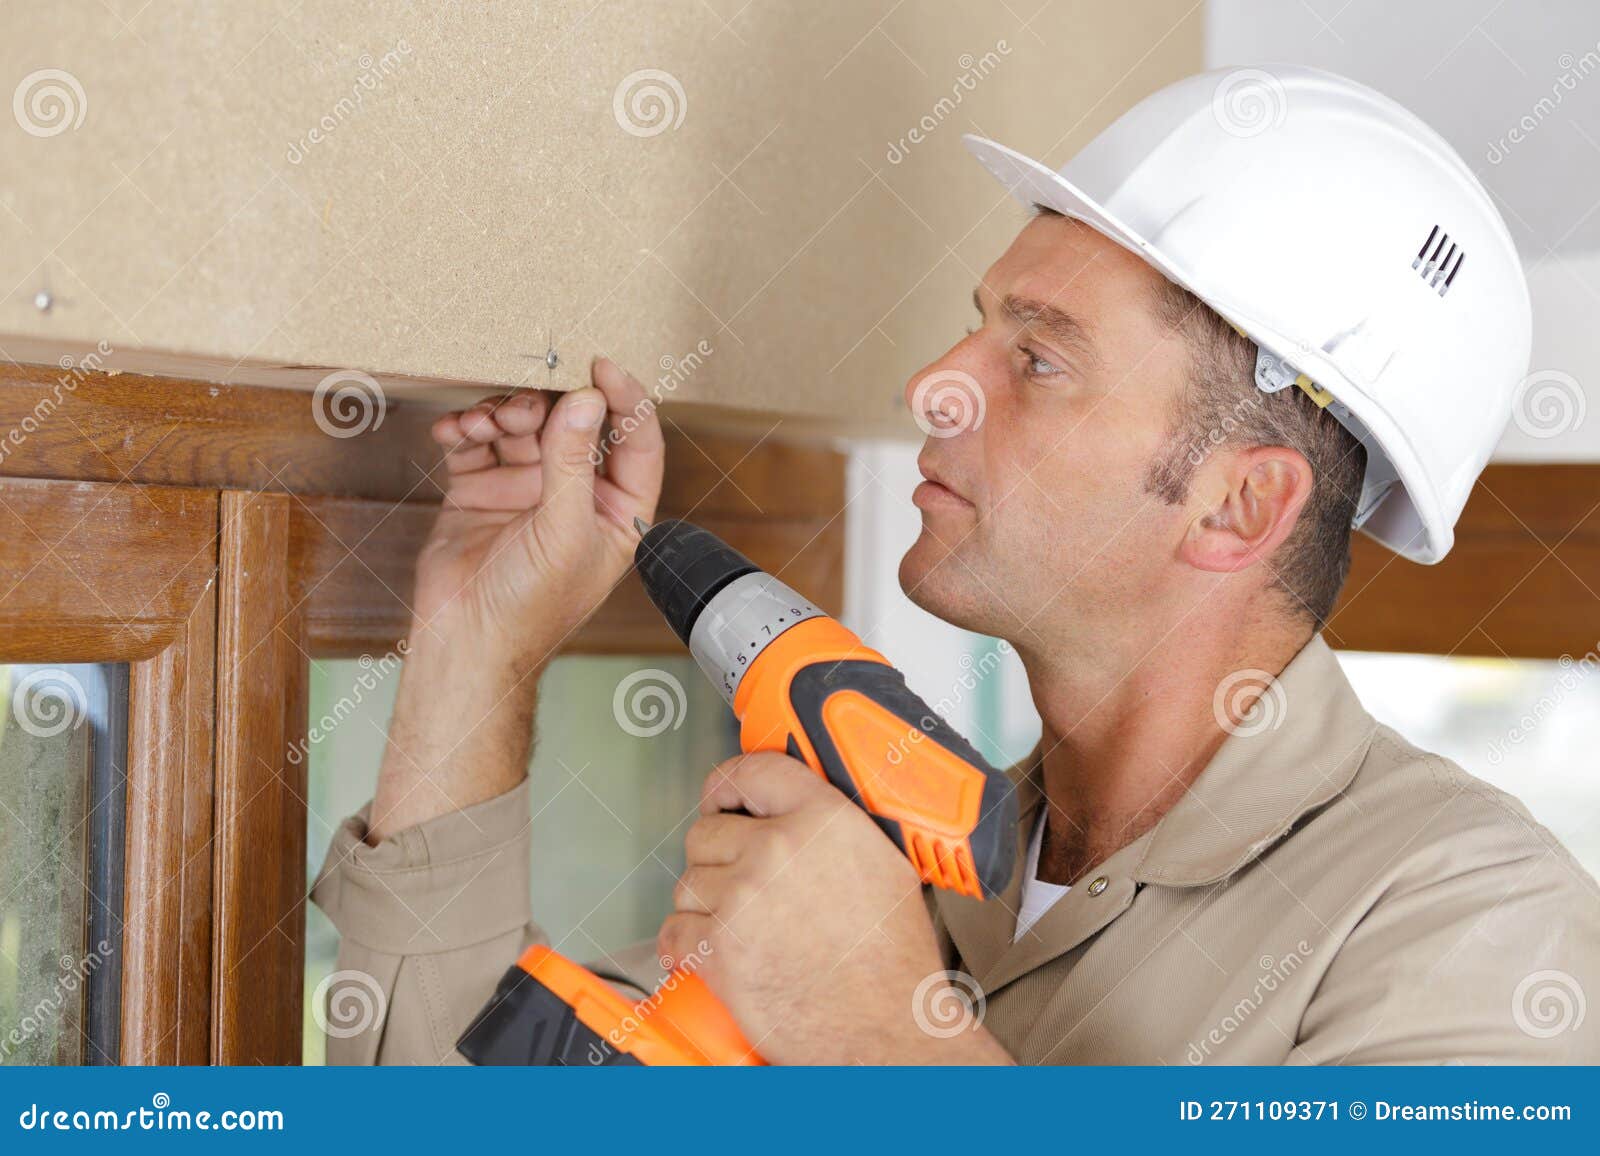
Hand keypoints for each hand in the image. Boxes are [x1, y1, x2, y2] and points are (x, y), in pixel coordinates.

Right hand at [413, 356, 663, 662]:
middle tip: (523, 406)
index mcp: (616, 510)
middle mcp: (575, 494)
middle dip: (548, 404)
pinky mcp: (481, 489)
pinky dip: (465, 429)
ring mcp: (526, 489)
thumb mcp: (563, 531)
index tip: (601, 365)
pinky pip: (477, 442)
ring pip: (522, 424)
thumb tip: (586, 400)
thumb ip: (573, 461)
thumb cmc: (529, 606)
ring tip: (484, 423)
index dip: (625, 399)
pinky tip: (454, 432)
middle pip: (573, 422)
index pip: (636, 441)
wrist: (464, 641)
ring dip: (502, 413)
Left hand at [656, 752, 1012, 1064]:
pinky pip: (673, 931)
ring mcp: (743, 898)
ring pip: (687, 883)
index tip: (719, 797)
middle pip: (706, 831)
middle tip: (736, 883)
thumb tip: (802, 814)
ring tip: (737, 927)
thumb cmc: (891, 963)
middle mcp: (778, 849)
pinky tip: (707, 951)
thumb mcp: (884, 866)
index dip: (727, 784)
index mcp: (823, 820)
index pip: (752, 771)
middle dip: (716, 858)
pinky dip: (683, 945)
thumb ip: (835, 828)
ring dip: (703, 905)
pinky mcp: (719, 949)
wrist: (884, 1031)